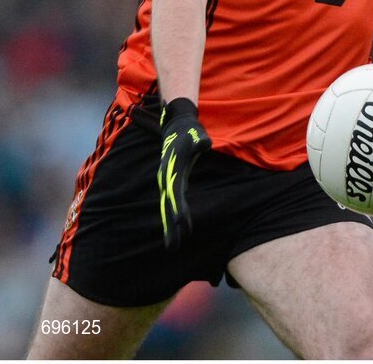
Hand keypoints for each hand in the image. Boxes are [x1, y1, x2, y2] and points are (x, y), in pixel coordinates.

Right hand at [157, 97, 210, 249]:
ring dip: (170, 226)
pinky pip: (172, 202)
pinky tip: (178, 227)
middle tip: (174, 247)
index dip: (178, 210)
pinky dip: (174, 215)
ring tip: (173, 245)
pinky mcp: (173, 181)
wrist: (177, 127)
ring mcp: (168, 181)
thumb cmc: (189, 132)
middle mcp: (167, 179)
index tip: (181, 225)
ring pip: (168, 207)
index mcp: (172, 172)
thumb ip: (200, 140)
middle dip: (172, 226)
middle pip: (169, 206)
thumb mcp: (196, 134)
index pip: (176, 195)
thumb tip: (205, 144)